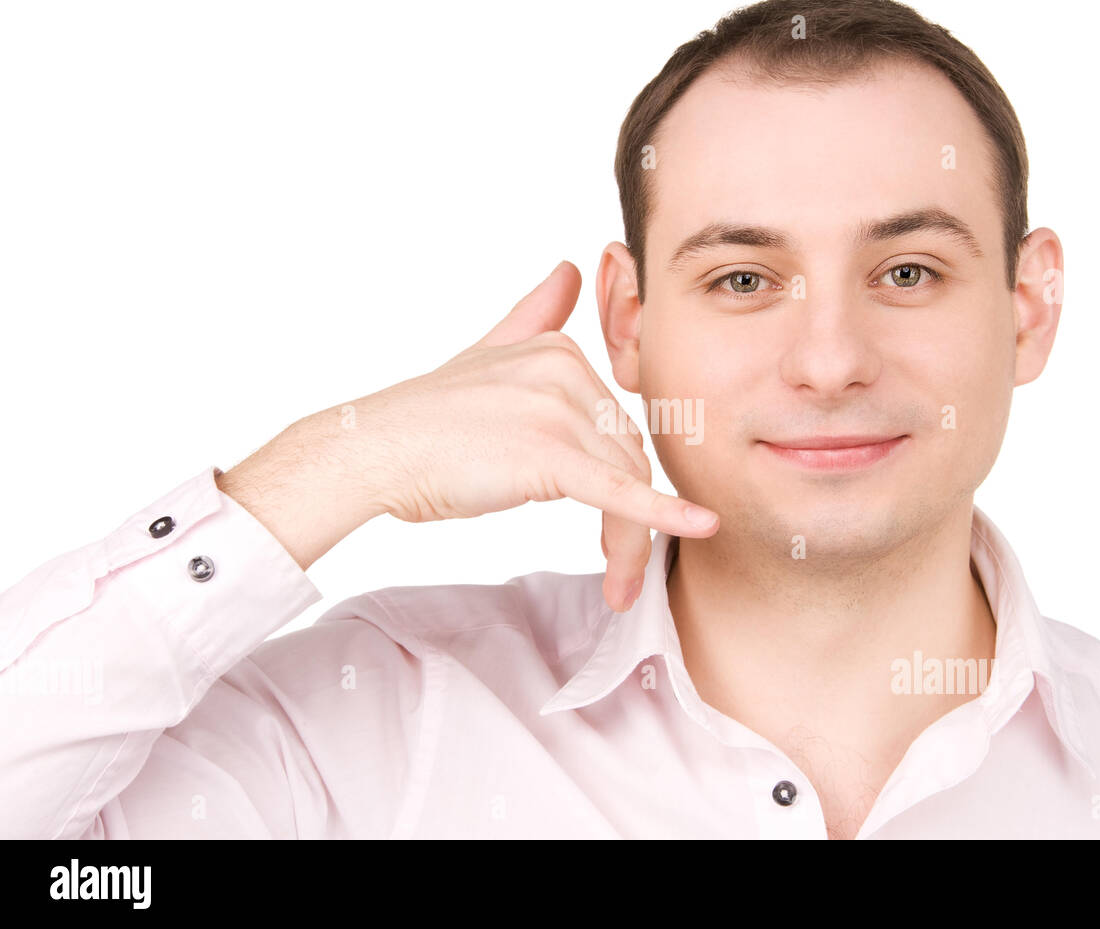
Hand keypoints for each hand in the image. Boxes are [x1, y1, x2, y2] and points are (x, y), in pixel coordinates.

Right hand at [342, 260, 718, 609]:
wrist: (374, 452)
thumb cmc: (424, 419)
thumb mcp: (486, 352)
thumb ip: (534, 315)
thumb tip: (569, 267)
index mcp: (560, 351)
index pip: (615, 425)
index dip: (621, 479)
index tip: (617, 525)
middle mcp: (567, 372)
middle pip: (627, 455)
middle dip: (631, 518)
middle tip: (621, 573)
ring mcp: (558, 410)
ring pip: (625, 481)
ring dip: (629, 540)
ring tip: (619, 585)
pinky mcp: (549, 455)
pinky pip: (618, 490)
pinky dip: (661, 514)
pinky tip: (699, 528)